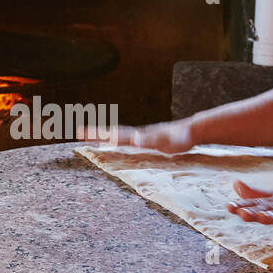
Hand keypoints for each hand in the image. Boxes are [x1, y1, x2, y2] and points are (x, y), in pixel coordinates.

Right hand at [79, 120, 194, 152]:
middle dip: (96, 133)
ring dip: (105, 134)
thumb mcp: (166, 142)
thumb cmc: (181, 138)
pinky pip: (128, 138)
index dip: (100, 135)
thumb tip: (135, 138)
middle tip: (79, 131)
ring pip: (120, 134)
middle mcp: (138, 134)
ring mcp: (143, 135)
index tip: (84, 133)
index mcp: (139, 136)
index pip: (115, 135)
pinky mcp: (148, 138)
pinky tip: (116, 141)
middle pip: (113, 133)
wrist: (193, 129)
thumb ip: (151, 140)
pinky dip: (118, 138)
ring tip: (92, 135)